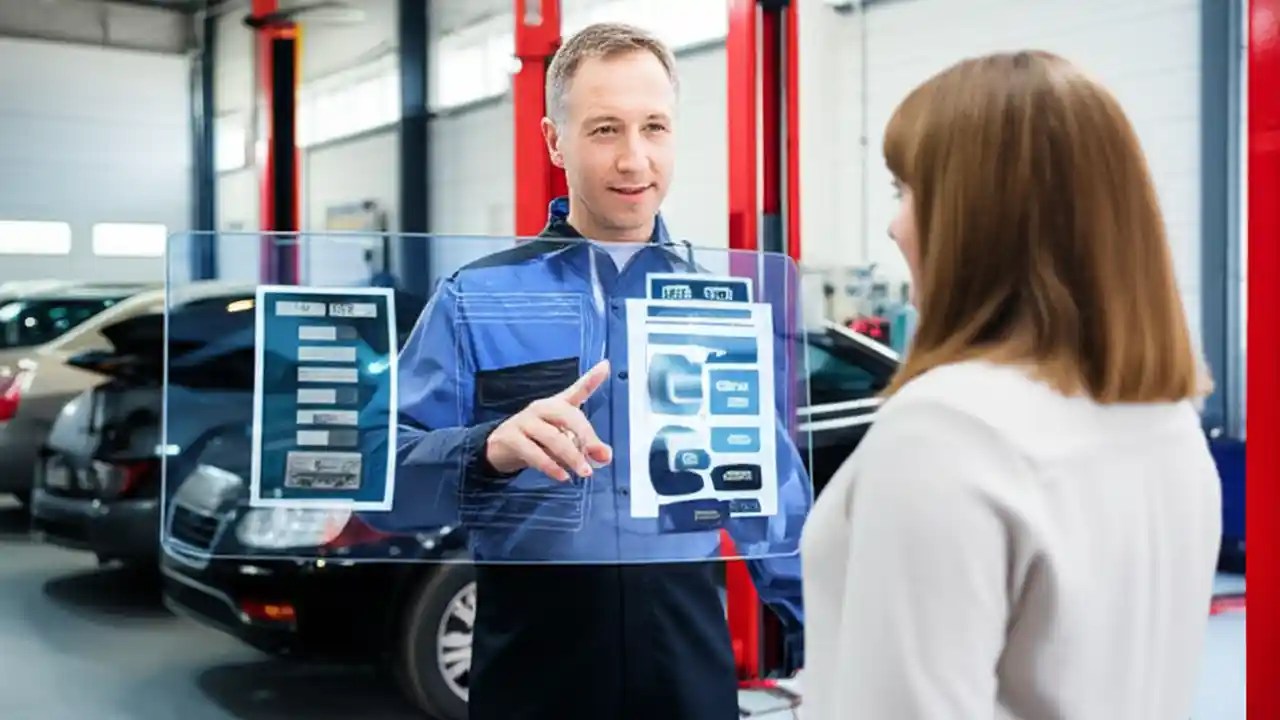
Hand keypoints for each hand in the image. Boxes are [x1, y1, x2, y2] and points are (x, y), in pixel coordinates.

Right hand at [483, 360, 613, 481]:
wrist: (500, 447)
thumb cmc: (537, 438)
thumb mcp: (563, 439)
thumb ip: (587, 445)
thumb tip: (605, 456)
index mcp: (557, 404)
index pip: (577, 390)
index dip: (592, 379)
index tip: (606, 366)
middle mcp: (541, 408)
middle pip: (567, 415)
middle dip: (586, 435)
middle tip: (599, 455)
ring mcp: (524, 422)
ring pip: (552, 437)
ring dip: (571, 456)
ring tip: (584, 472)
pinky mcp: (511, 439)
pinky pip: (533, 452)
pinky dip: (550, 466)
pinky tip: (562, 476)